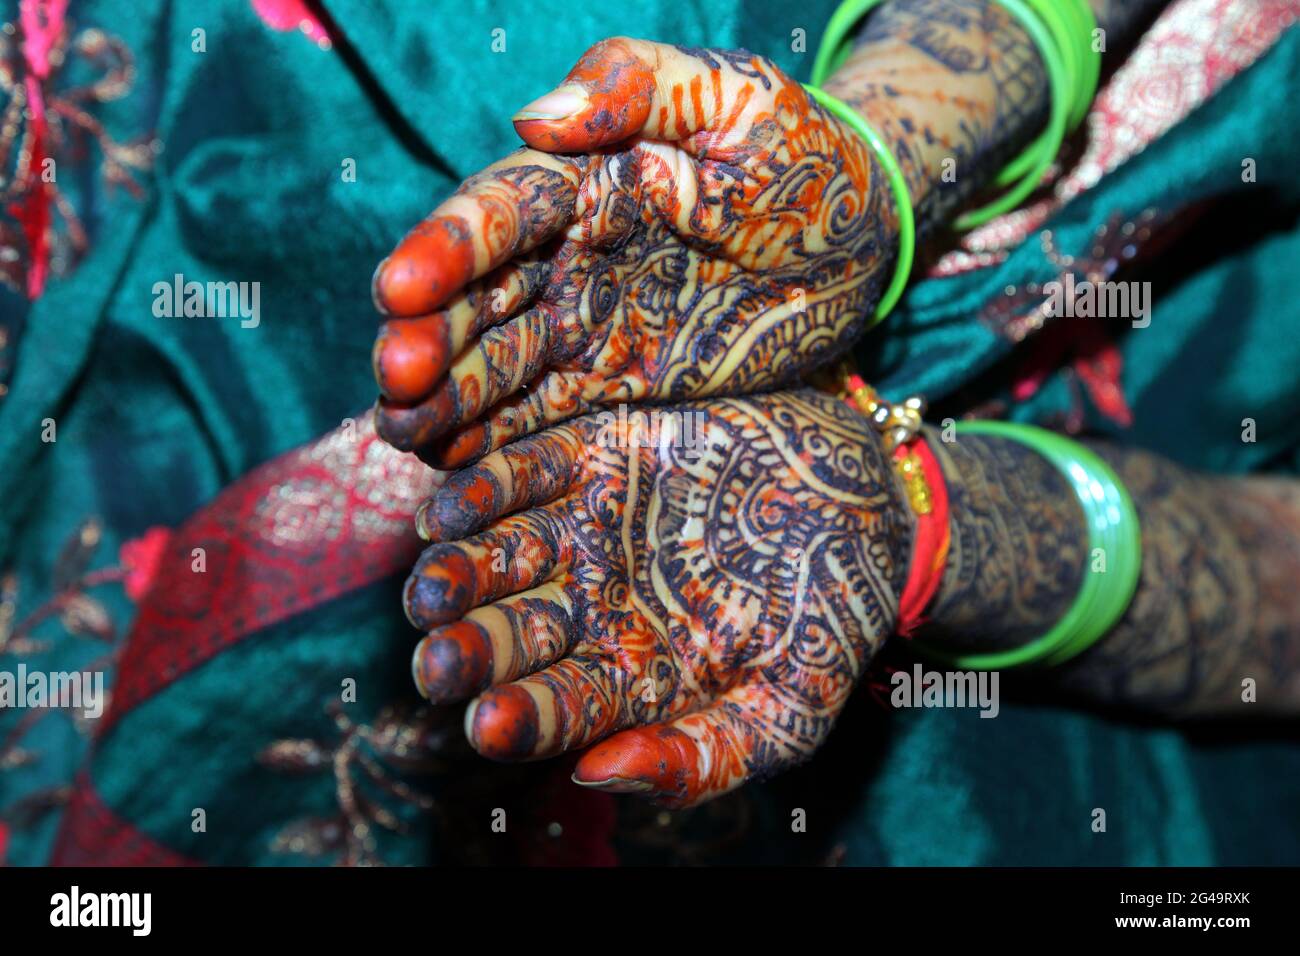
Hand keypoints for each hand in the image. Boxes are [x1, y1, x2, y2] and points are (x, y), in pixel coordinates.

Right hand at [371, 39, 898, 468]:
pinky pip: (542, 412)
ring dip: (446, 395)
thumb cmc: (806, 156)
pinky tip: (449, 461)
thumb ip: (642, 91)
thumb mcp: (738, 102)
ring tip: (401, 432)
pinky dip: (493, 436)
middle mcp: (568, 255)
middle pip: (480, 297)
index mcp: (586, 180)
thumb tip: (535, 117)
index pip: (501, 212)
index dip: (447, 248)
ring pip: (496, 361)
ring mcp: (586, 323)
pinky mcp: (612, 382)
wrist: (860, 242)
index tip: (400, 289)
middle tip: (394, 378)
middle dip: (429, 336)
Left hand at [401, 390, 909, 805]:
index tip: (490, 727)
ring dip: (460, 574)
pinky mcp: (592, 454)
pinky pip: (522, 471)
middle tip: (437, 664)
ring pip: (498, 557)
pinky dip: (484, 489)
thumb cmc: (831, 617)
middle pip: (508, 635)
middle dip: (469, 651)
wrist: (866, 503)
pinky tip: (451, 511)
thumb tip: (599, 776)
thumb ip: (706, 754)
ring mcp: (583, 530)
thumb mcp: (791, 705)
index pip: (554, 708)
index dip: (521, 719)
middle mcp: (586, 606)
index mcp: (623, 676)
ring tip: (432, 588)